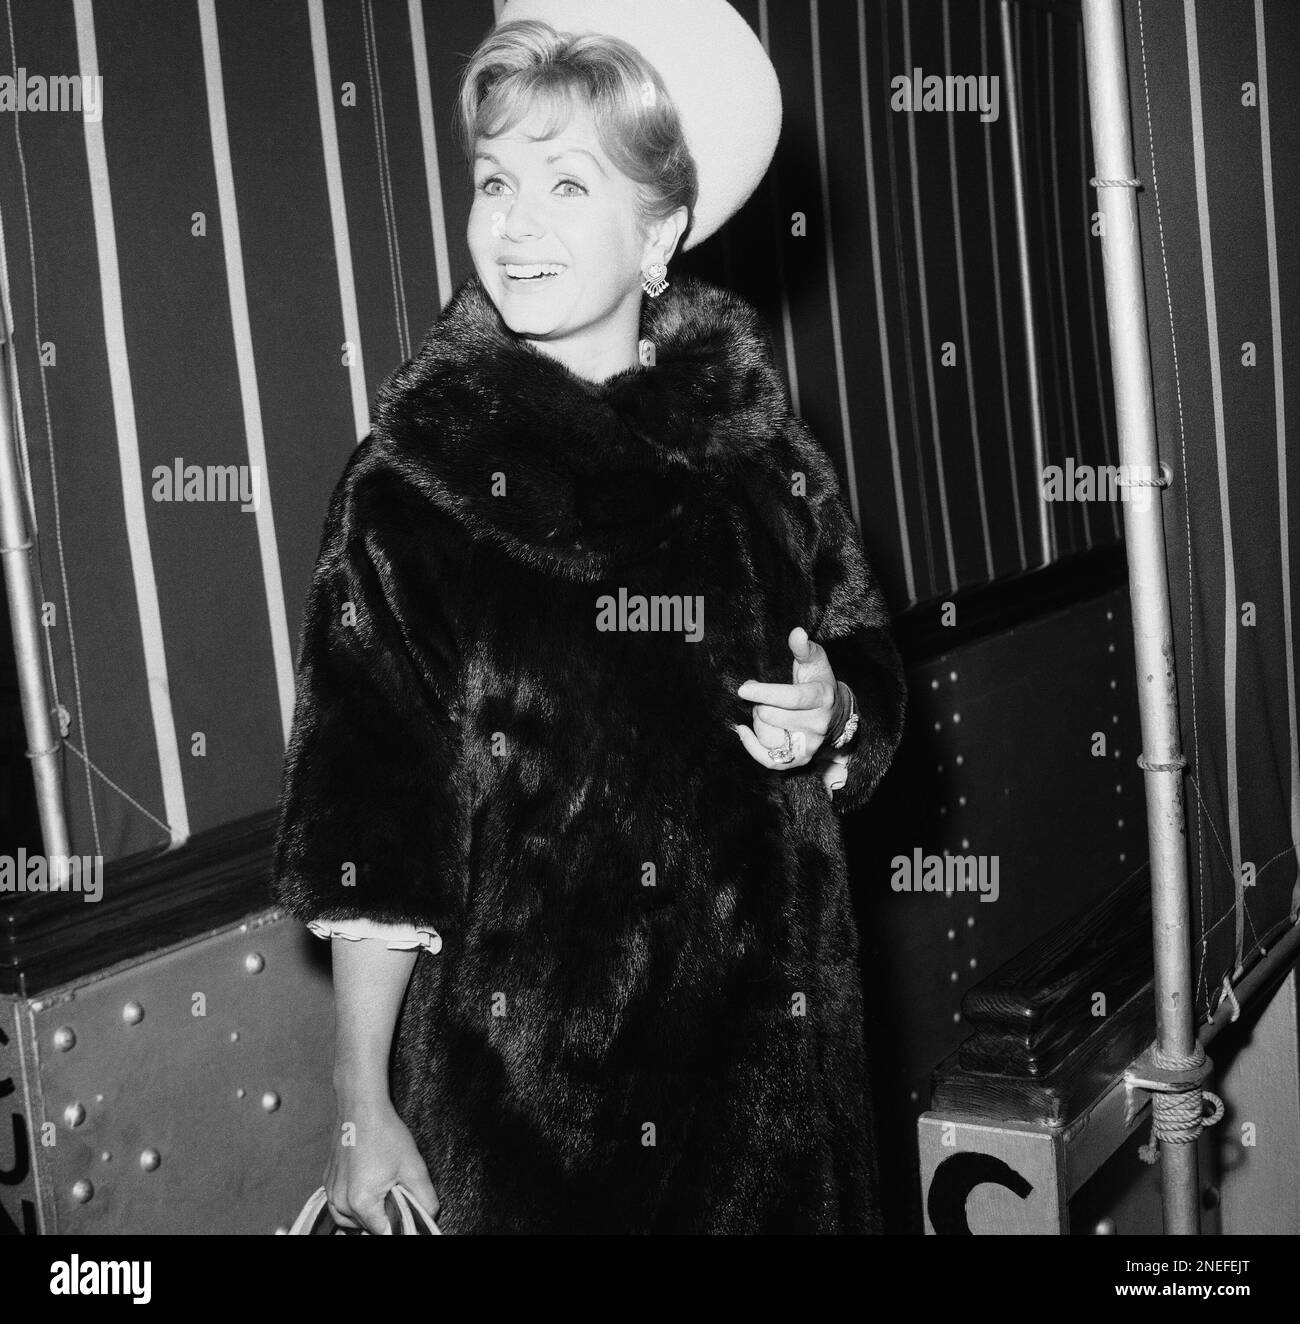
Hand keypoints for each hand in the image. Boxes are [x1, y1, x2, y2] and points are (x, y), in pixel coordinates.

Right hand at [325, 1092, 439, 1232]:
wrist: (361, 1107)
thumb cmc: (386, 1134)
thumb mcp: (414, 1167)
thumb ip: (425, 1198)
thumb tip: (429, 1216)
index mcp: (361, 1202)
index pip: (383, 1232)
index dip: (398, 1225)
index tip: (405, 1210)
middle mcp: (340, 1202)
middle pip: (366, 1227)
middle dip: (383, 1217)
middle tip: (396, 1194)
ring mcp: (331, 1192)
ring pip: (350, 1220)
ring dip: (367, 1214)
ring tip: (383, 1191)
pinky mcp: (327, 1182)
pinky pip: (340, 1205)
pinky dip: (353, 1204)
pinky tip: (368, 1185)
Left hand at [734, 626, 843, 770]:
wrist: (835, 714)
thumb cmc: (818, 682)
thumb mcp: (815, 662)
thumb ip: (804, 648)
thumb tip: (797, 632)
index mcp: (821, 698)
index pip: (791, 698)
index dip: (765, 693)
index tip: (743, 688)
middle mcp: (817, 724)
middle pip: (771, 716)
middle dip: (759, 704)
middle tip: (761, 696)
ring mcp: (809, 744)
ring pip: (768, 736)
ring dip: (757, 722)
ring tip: (763, 710)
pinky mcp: (798, 759)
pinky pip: (769, 759)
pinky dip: (751, 746)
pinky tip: (742, 731)